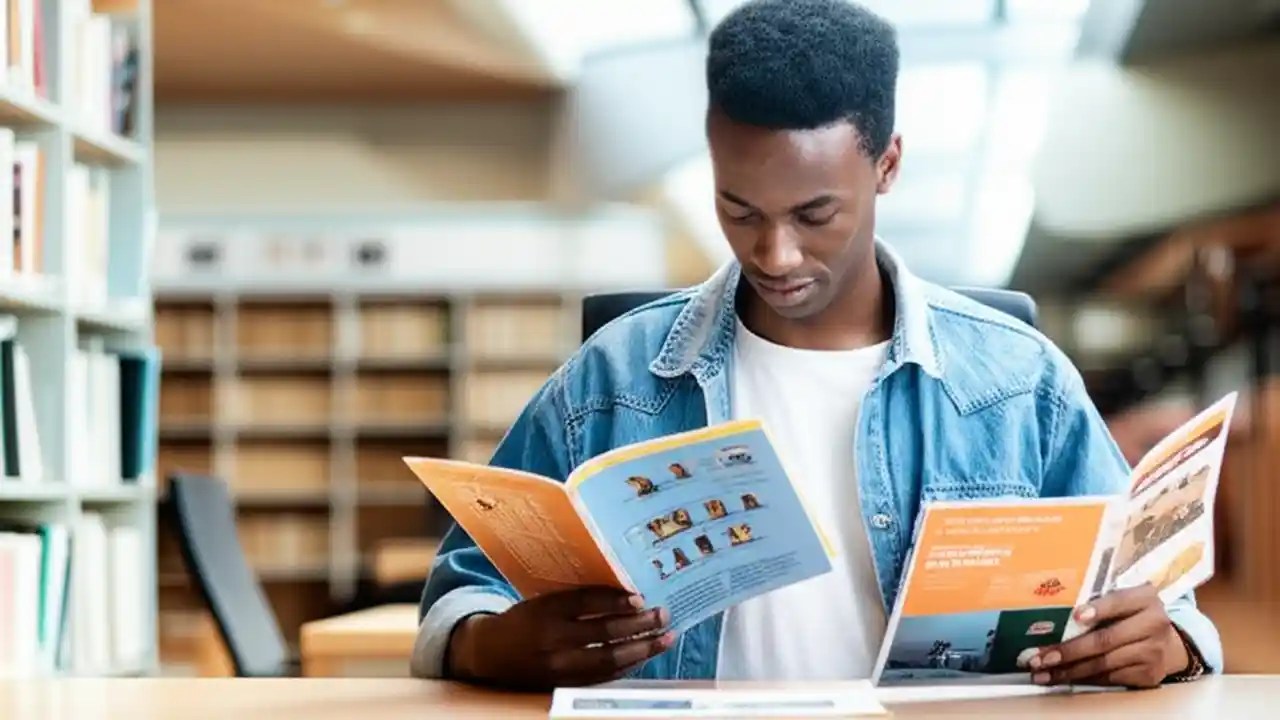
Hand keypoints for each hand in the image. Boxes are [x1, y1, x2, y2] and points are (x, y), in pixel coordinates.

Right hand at [447, 587, 673, 689]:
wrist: (489, 655)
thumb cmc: (523, 621)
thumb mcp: (543, 601)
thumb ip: (576, 600)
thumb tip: (623, 594)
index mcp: (545, 612)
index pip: (586, 604)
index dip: (615, 600)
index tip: (641, 598)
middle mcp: (552, 641)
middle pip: (604, 633)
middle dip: (639, 625)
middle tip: (664, 616)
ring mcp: (560, 667)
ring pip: (609, 659)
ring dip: (642, 649)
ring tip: (665, 638)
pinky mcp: (564, 684)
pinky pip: (603, 676)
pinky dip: (627, 665)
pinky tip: (644, 655)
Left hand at [1029, 584, 1189, 687]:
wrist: (1169, 644)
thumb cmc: (1133, 616)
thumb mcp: (1125, 601)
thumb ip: (1100, 601)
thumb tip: (1056, 613)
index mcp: (1144, 598)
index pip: (1119, 602)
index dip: (1098, 609)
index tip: (1075, 617)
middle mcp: (1153, 624)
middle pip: (1105, 639)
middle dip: (1069, 650)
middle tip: (1041, 657)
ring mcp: (1152, 652)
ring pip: (1104, 663)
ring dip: (1069, 670)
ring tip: (1042, 672)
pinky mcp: (1149, 675)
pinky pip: (1109, 678)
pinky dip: (1083, 678)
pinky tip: (1063, 677)